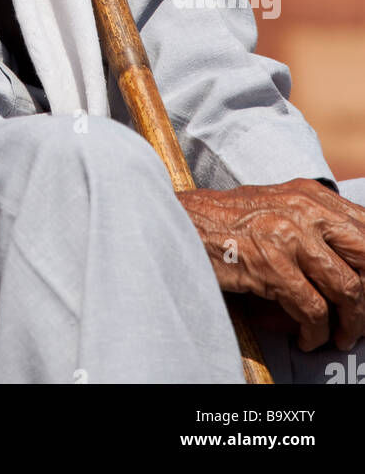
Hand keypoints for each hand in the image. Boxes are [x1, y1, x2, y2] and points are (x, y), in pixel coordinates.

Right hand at [178, 179, 364, 351]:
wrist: (186, 224)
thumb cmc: (233, 221)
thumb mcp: (280, 206)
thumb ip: (316, 223)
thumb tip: (355, 262)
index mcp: (311, 195)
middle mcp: (305, 210)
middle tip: (360, 319)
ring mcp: (288, 236)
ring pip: (346, 288)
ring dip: (349, 323)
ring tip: (339, 337)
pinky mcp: (271, 265)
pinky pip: (313, 309)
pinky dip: (316, 332)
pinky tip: (308, 338)